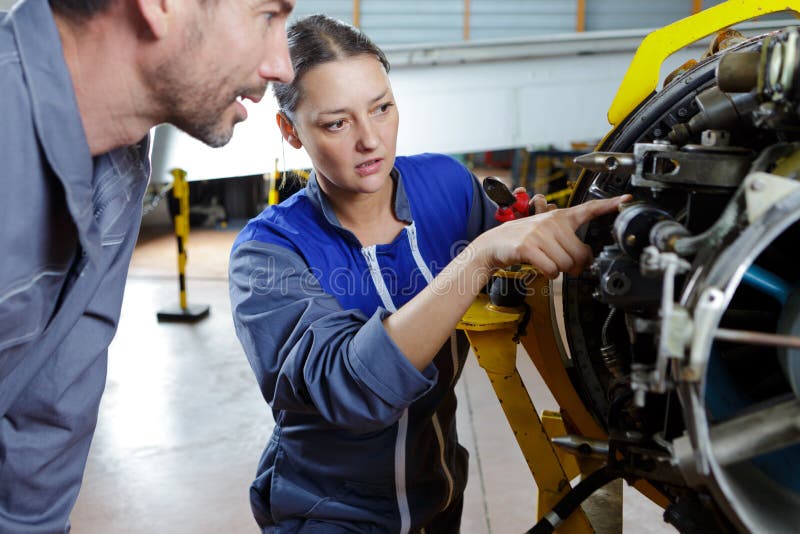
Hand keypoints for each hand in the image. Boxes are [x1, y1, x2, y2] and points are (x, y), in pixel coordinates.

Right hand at [473, 194, 630, 277]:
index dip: (610, 205)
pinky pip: (551, 269)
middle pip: (580, 253)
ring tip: (546, 262)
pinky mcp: (528, 246)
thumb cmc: (523, 240)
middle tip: (562, 263)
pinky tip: (540, 266)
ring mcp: (540, 233)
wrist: (493, 244)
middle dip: (574, 265)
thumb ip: (569, 242)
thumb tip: (586, 260)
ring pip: (566, 264)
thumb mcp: (547, 233)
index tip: (627, 199)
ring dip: (558, 270)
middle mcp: (552, 222)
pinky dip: (547, 273)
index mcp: (560, 217)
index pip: (589, 209)